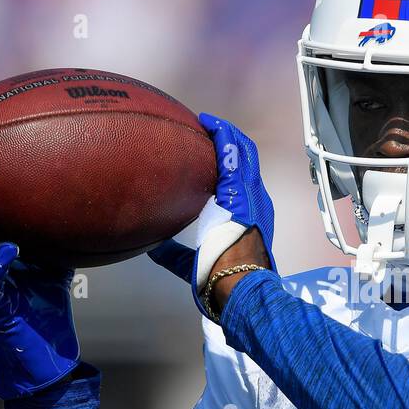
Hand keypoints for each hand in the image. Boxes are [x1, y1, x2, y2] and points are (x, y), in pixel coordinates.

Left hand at [148, 113, 275, 320]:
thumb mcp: (196, 263)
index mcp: (249, 217)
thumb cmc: (223, 281)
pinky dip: (223, 136)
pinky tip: (208, 124)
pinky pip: (234, 154)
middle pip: (246, 162)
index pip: (242, 183)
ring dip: (226, 134)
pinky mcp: (242, 190)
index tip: (208, 157)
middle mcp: (255, 201)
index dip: (229, 167)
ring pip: (244, 152)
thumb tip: (154, 247)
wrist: (239, 285)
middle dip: (228, 143)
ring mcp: (250, 194)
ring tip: (207, 122)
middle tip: (206, 131)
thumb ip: (176, 253)